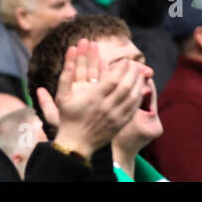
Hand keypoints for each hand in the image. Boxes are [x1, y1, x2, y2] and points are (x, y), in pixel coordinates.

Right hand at [36, 39, 143, 156]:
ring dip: (137, 83)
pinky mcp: (120, 124)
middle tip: (134, 64)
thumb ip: (65, 77)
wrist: (76, 143)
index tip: (125, 60)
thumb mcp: (62, 97)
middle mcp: (106, 107)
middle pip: (125, 87)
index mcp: (94, 99)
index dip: (121, 68)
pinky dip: (138, 97)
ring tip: (139, 74)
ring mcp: (115, 117)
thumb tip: (70, 58)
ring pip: (132, 97)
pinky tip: (138, 89)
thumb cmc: (68, 118)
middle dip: (132, 73)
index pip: (113, 80)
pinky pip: (133, 109)